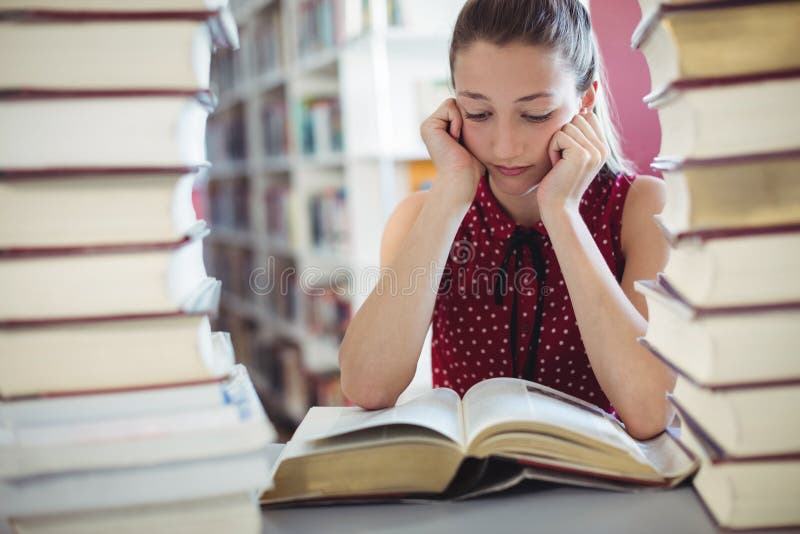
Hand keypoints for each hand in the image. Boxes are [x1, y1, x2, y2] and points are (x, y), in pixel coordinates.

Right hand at [420, 98, 486, 206]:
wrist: (462, 177)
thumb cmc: (471, 165)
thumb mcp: (474, 141)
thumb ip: (472, 125)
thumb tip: (484, 109)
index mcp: (442, 130)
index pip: (461, 109)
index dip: (470, 120)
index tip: (466, 142)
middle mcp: (433, 127)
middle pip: (457, 104)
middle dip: (465, 120)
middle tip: (462, 141)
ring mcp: (428, 126)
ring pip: (453, 103)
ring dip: (461, 121)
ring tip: (457, 140)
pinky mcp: (428, 126)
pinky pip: (450, 106)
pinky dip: (457, 121)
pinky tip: (454, 138)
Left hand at [536, 108, 609, 222]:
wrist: (558, 207)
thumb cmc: (559, 181)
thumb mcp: (572, 155)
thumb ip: (578, 134)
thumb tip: (580, 105)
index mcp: (603, 147)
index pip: (587, 117)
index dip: (571, 129)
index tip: (567, 152)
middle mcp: (603, 148)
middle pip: (576, 119)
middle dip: (562, 137)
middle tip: (562, 160)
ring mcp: (594, 151)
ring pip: (566, 126)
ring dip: (556, 144)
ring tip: (560, 164)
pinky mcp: (581, 154)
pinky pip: (559, 135)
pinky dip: (552, 150)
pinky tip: (557, 166)